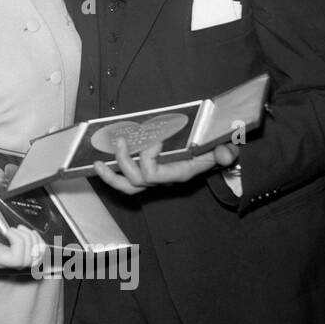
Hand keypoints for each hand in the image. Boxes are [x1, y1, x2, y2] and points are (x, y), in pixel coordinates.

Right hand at [0, 208, 44, 269]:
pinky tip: (31, 233)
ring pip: (36, 259)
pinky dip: (39, 243)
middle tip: (16, 228)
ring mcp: (13, 260)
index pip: (17, 260)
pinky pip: (38, 255)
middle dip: (27, 240)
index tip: (9, 230)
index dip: (19, 243)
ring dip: (34, 241)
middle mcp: (5, 263)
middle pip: (28, 260)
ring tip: (22, 229)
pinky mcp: (20, 254)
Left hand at [93, 137, 239, 194]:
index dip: (147, 157)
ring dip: (111, 174)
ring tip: (98, 161)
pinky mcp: (146, 175)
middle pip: (136, 180)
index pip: (154, 174)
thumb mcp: (224, 150)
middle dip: (124, 161)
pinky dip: (111, 175)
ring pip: (127, 186)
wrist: (215, 157)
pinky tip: (99, 164)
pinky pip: (125, 183)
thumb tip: (226, 154)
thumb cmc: (215, 152)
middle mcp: (164, 180)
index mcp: (179, 173)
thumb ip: (225, 153)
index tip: (154, 138)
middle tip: (122, 140)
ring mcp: (154, 180)